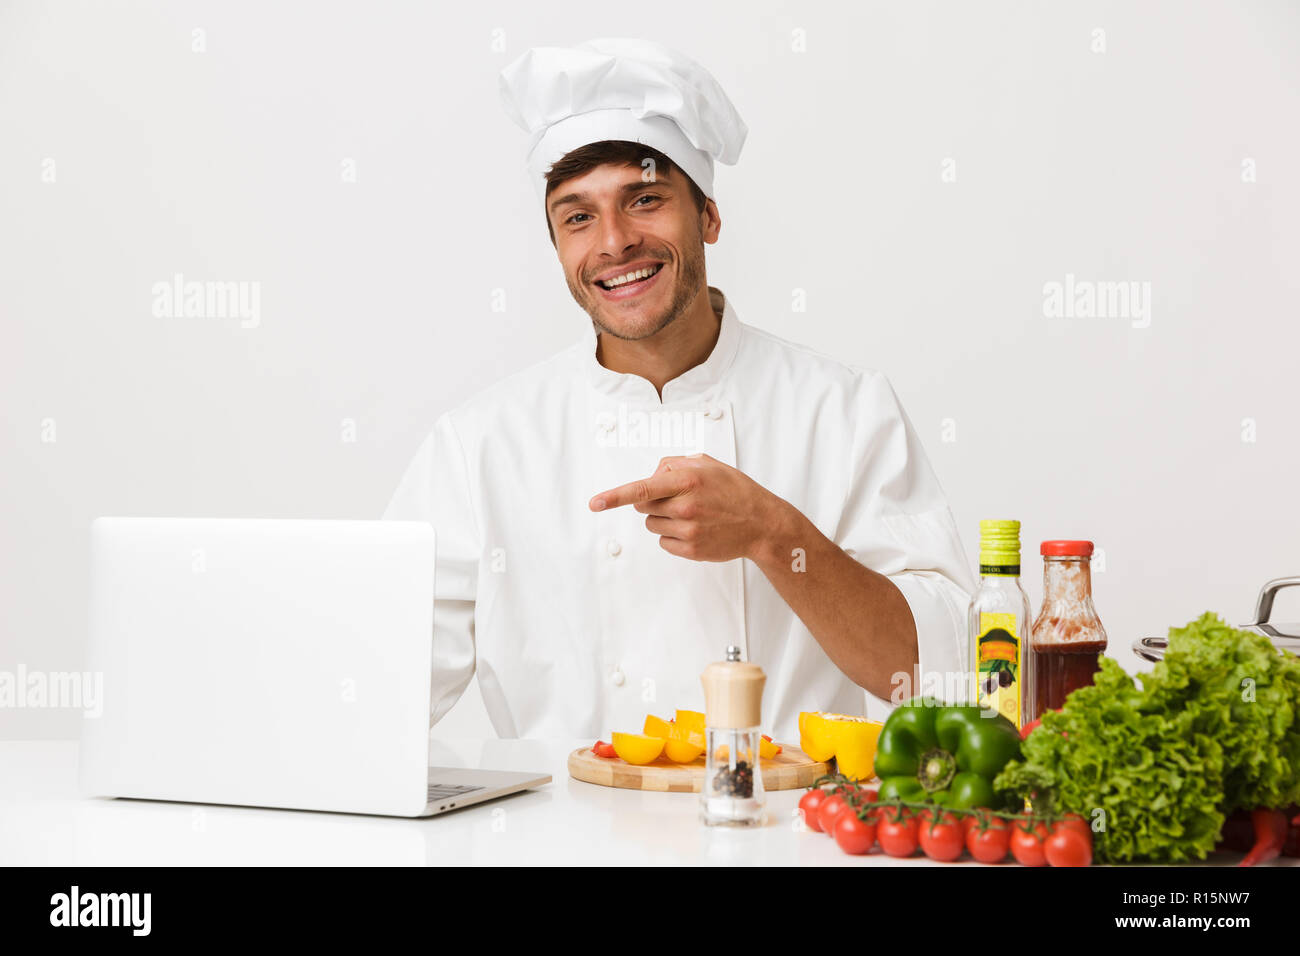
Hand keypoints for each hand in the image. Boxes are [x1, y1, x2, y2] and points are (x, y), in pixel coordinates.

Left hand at [588, 454, 792, 561]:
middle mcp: (685, 506)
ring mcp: (688, 531)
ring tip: (693, 514)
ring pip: (652, 524)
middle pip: (644, 505)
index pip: (643, 488)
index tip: (594, 503)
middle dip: (655, 500)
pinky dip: (673, 535)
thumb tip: (651, 475)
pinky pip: (663, 542)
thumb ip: (675, 464)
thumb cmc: (735, 490)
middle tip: (682, 499)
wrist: (762, 524)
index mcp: (688, 480)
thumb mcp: (708, 464)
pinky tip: (696, 529)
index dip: (615, 496)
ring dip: (664, 518)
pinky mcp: (690, 550)